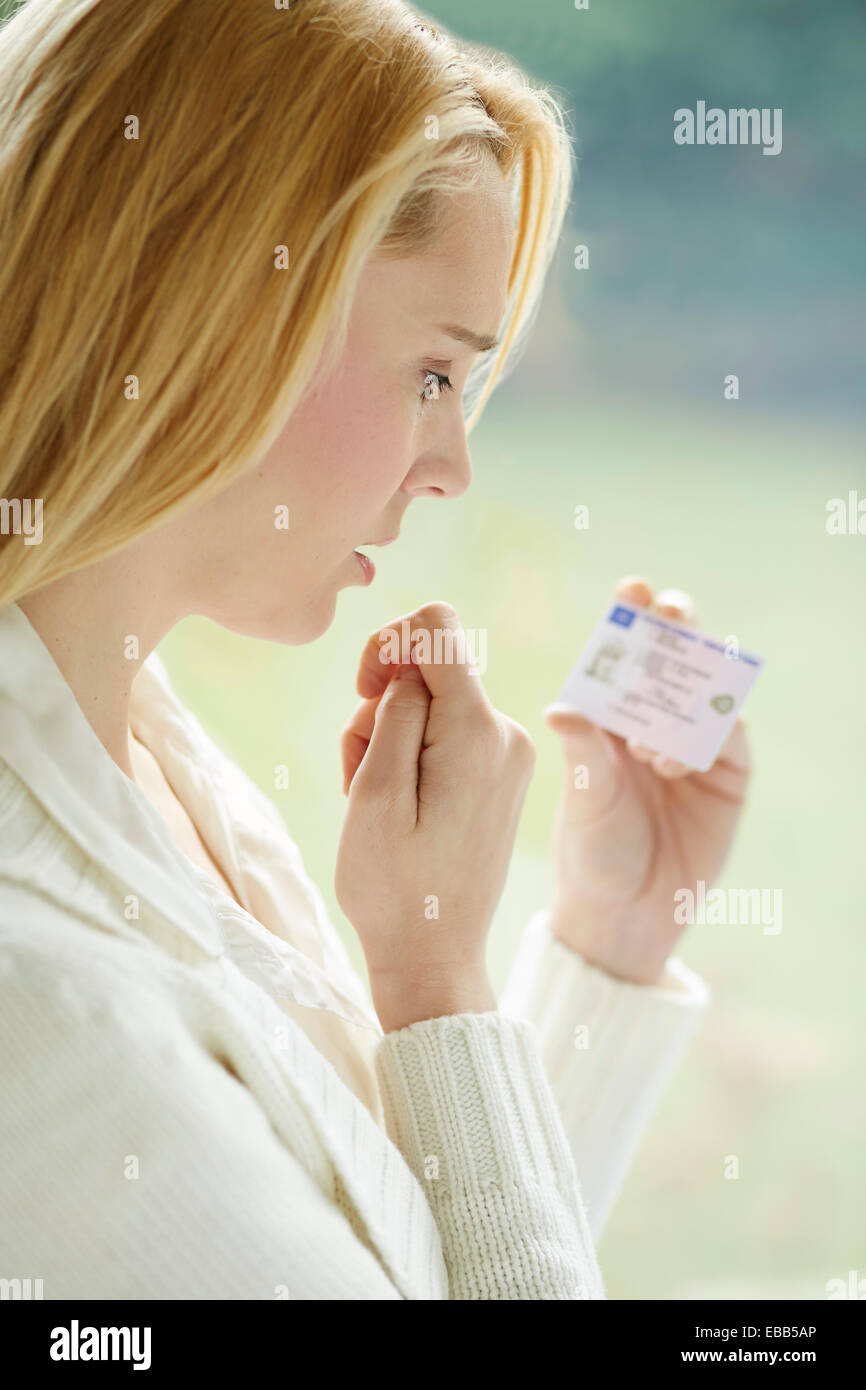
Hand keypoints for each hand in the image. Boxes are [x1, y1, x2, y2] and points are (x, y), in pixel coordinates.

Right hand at [335, 601, 535, 1030]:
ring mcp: (508, 755)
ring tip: (375, 803)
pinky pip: (445, 736)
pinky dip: (412, 758)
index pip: (435, 628)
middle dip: (379, 708)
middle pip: (427, 671)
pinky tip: (398, 809)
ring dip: (389, 740)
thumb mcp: (375, 793)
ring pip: (430, 706)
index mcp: (479, 732)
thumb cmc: (395, 885)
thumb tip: (412, 667)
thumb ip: (395, 712)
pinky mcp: (500, 773)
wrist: (435, 957)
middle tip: (361, 774)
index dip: (385, 645)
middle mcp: (506, 734)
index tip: (363, 692)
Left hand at [542, 576, 751, 985]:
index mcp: (612, 714)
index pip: (625, 654)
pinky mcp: (727, 775)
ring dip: (693, 683)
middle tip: (670, 611)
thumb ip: (583, 752)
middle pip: (677, 658)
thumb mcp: (583, 797)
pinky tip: (670, 760)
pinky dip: (704, 739)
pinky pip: (729, 738)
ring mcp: (696, 744)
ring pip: (710, 691)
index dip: (632, 618)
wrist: (627, 911)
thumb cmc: (591, 849)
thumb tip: (561, 708)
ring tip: (656, 716)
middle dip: (677, 628)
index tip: (632, 588)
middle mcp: (656, 720)